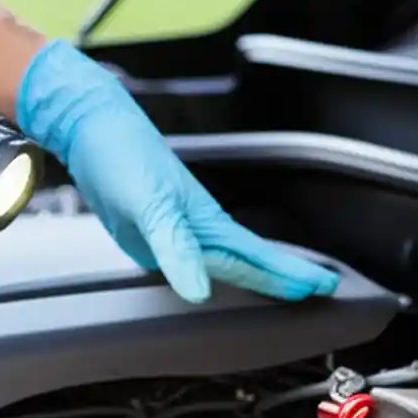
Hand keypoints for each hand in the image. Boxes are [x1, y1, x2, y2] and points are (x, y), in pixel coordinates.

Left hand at [17, 40, 340, 302]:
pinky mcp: (149, 231)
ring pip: (223, 259)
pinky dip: (204, 270)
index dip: (292, 274)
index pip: (259, 257)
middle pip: (250, 260)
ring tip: (275, 286)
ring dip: (250, 274)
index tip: (326, 284)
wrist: (90, 127)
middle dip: (283, 277)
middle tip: (316, 289)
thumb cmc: (123, 154)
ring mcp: (174, 229)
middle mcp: (196, 227)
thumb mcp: (150, 205)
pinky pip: (188, 258)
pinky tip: (202, 277)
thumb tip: (199, 291)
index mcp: (206, 222)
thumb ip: (175, 249)